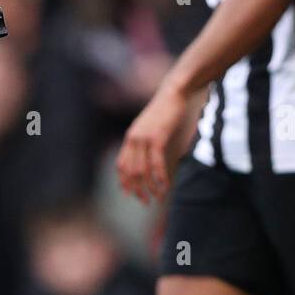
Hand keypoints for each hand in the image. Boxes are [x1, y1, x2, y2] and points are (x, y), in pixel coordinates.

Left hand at [116, 83, 193, 203]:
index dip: (124, 182)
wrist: (173, 93)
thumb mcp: (149, 127)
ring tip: (157, 198)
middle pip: (131, 171)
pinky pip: (157, 164)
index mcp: (130, 137)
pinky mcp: (158, 138)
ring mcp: (144, 138)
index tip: (130, 195)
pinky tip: (166, 187)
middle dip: (137, 189)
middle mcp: (133, 139)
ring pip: (143, 170)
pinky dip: (161, 178)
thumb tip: (145, 157)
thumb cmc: (164, 111)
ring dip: (150, 187)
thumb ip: (144, 142)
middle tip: (145, 202)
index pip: (121, 165)